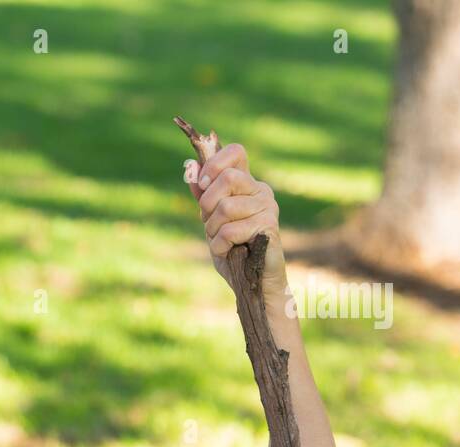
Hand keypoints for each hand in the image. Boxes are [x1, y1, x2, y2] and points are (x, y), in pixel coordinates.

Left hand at [184, 143, 290, 311]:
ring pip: (226, 207)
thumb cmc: (233, 249)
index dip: (214, 163)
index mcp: (247, 184)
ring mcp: (268, 207)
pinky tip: (229, 252)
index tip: (203, 183)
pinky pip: (230, 230)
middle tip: (210, 224)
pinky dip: (220, 245)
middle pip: (227, 177)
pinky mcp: (269, 227)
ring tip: (222, 241)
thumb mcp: (211, 219)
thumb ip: (203, 194)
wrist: (253, 281)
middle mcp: (261, 190)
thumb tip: (190, 167)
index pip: (235, 152)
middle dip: (208, 204)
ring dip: (213, 230)